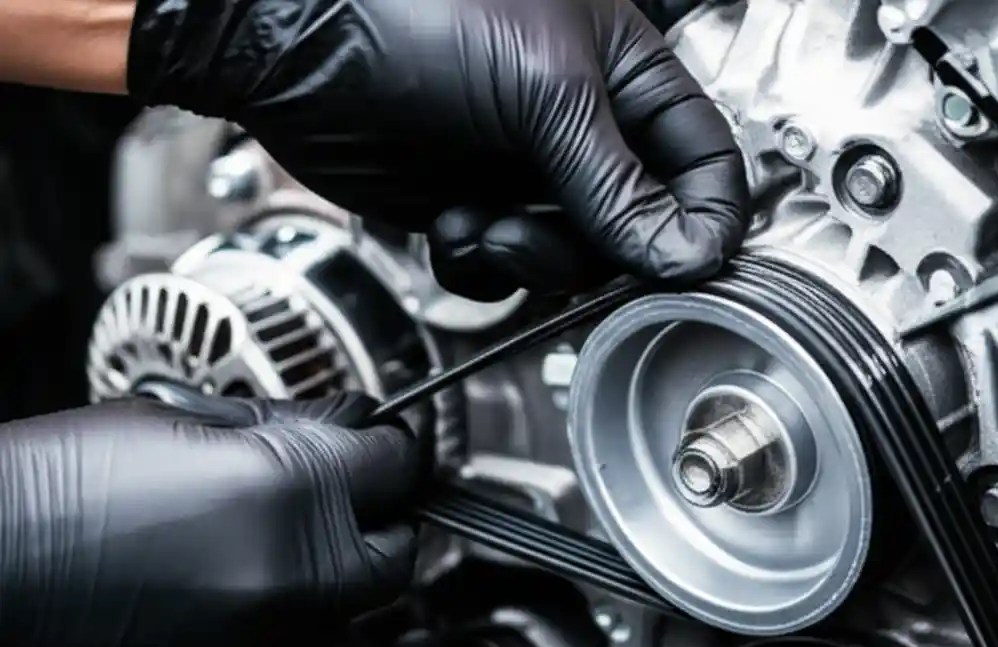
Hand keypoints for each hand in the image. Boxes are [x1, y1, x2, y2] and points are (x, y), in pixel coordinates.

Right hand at [0, 393, 422, 646]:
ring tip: (267, 530)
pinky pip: (288, 643)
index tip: (375, 435)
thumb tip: (334, 426)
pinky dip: (278, 609)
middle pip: (394, 550)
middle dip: (377, 514)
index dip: (388, 441)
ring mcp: (259, 644)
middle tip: (343, 485)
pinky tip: (226, 575)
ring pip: (346, 605)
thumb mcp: (170, 417)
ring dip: (329, 565)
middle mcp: (290, 580)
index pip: (397, 461)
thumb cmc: (39, 495)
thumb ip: (277, 428)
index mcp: (286, 492)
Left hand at [126, 0, 748, 299]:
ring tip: (484, 220)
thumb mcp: (543, 90)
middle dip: (604, 246)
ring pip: (573, 257)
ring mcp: (525, 170)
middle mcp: (581, 125)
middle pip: (641, 223)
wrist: (289, 38)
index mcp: (623, 72)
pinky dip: (481, 263)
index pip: (704, 159)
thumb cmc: (413, 13)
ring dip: (531, 255)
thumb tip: (684, 254)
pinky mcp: (472, 206)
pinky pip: (506, 269)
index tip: (693, 264)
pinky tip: (450, 223)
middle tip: (573, 243)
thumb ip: (618, 181)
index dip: (707, 216)